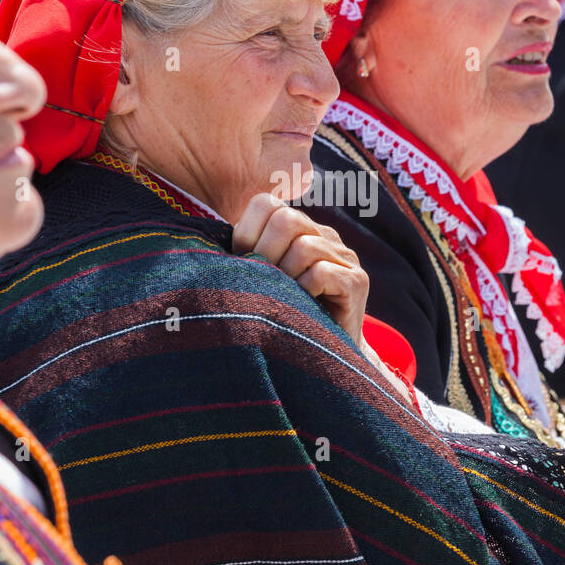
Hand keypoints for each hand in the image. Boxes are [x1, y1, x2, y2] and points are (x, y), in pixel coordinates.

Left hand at [233, 192, 368, 345]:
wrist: (323, 360)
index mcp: (300, 228)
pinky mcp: (356, 280)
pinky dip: (304, 291)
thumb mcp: (260, 281)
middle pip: (286, 218)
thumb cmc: (283, 319)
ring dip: (285, 278)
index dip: (247, 234)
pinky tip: (303, 308)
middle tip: (265, 286)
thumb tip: (207, 246)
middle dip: (265, 254)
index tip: (246, 267)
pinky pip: (320, 272)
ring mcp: (344, 256)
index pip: (266, 203)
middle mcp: (325, 235)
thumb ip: (245, 257)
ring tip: (286, 300)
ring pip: (303, 246)